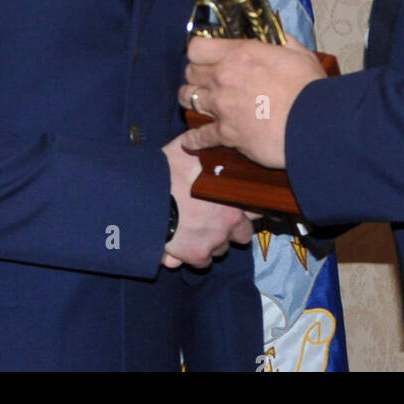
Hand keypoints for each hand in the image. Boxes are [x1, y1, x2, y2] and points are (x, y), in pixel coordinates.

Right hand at [161, 132, 253, 268]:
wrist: (148, 200)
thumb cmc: (167, 172)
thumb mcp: (185, 150)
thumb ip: (199, 147)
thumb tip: (201, 140)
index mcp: (233, 196)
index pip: (255, 207)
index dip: (246, 207)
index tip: (239, 207)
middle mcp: (230, 220)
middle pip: (243, 234)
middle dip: (233, 229)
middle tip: (217, 222)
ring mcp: (215, 240)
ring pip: (222, 248)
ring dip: (214, 242)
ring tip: (198, 232)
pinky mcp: (197, 254)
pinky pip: (203, 262)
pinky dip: (196, 256)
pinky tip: (186, 246)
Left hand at [179, 34, 324, 168]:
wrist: (312, 124)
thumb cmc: (309, 87)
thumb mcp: (298, 53)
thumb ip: (281, 41)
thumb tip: (273, 36)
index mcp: (239, 54)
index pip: (197, 47)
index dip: (200, 51)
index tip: (206, 55)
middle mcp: (223, 77)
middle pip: (190, 72)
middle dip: (195, 74)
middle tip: (202, 78)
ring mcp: (221, 106)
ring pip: (189, 99)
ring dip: (191, 99)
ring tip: (194, 101)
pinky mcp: (226, 134)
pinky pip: (200, 136)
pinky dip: (193, 140)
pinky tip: (188, 142)